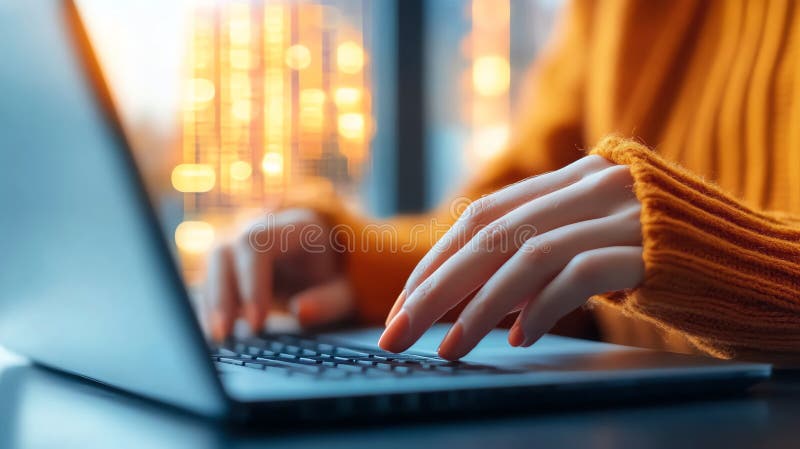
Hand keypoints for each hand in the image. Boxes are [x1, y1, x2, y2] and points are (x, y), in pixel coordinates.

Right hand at [203, 208, 353, 339]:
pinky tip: (214, 333)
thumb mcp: (345, 290)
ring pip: (211, 265)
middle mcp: (261, 227)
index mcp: (295, 227)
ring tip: (218, 339)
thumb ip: (330, 300)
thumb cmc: (334, 277)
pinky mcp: (227, 262)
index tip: (257, 323)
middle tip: (224, 335)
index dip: (251, 283)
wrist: (322, 261)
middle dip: (221, 295)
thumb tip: (301, 311)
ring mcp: (240, 242)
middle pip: (225, 251)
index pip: (257, 244)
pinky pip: (209, 280)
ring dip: (210, 303)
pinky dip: (208, 306)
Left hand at [379, 155, 643, 358]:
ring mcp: (622, 213)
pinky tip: (520, 339)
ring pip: (527, 254)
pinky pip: (580, 274)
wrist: (749, 262)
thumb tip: (475, 303)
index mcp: (570, 180)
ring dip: (479, 307)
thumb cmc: (660, 260)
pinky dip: (543, 307)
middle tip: (397, 331)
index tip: (403, 305)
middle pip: (491, 234)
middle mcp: (591, 186)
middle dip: (435, 286)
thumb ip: (542, 252)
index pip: (483, 216)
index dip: (436, 260)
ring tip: (449, 349)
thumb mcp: (595, 242)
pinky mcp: (650, 249)